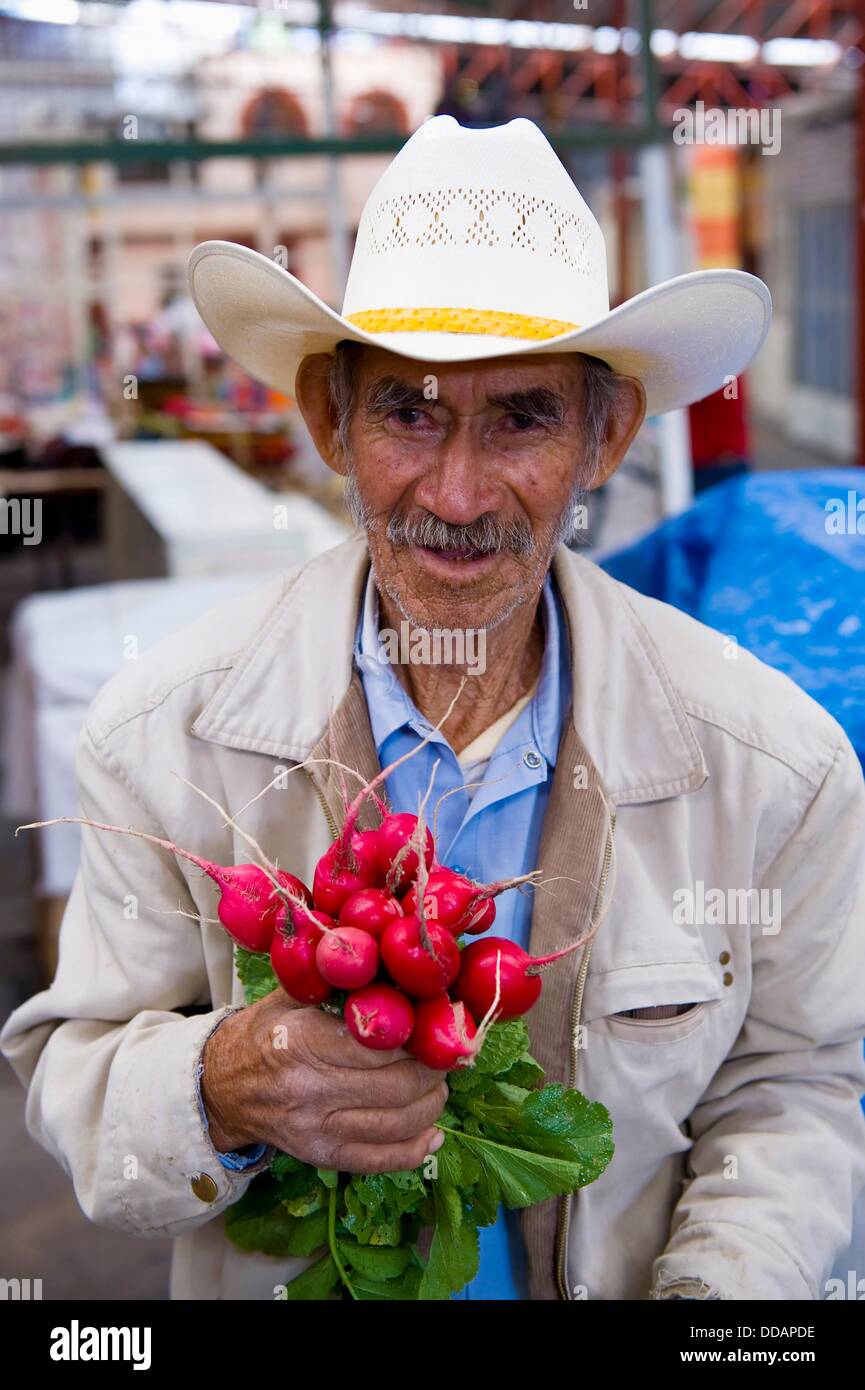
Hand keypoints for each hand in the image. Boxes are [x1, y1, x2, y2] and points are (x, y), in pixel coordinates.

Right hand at [201, 991, 447, 1173]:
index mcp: (303, 1042)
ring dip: (432, 1105)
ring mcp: (316, 1129)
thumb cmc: (265, 1033)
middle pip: (398, 1086)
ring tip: (439, 1086)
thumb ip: (340, 984)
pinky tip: (433, 1132)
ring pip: (398, 1124)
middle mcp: (309, 1090)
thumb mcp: (293, 996)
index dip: (419, 1037)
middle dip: (434, 1072)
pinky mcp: (322, 1157)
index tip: (436, 1028)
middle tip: (444, 1058)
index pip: (380, 1045)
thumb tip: (397, 970)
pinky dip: (416, 1149)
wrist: (221, 1088)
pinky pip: (381, 1160)